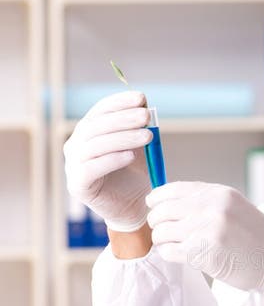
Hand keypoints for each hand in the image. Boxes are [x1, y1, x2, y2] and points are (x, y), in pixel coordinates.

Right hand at [64, 91, 152, 231]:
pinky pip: (90, 169)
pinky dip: (111, 160)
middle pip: (95, 126)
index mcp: (87, 132)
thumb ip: (137, 125)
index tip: (141, 98)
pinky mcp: (77, 186)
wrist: (133, 207)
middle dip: (123, 118)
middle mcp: (75, 146)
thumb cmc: (135, 174)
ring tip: (148, 136)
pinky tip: (131, 156)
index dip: (119, 102)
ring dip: (123, 138)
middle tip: (146, 116)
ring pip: (94, 145)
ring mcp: (72, 166)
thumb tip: (143, 100)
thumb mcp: (138, 145)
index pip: (99, 111)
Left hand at [146, 181, 263, 292]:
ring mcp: (206, 230)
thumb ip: (204, 201)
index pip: (172, 190)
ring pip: (162, 232)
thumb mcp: (233, 207)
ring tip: (174, 244)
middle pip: (162, 211)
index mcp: (218, 193)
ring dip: (163, 240)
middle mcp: (211, 207)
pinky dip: (169, 254)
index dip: (157, 199)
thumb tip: (168, 202)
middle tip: (164, 231)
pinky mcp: (203, 253)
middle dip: (157, 222)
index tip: (154, 206)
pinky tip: (181, 255)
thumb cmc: (256, 236)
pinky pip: (168, 251)